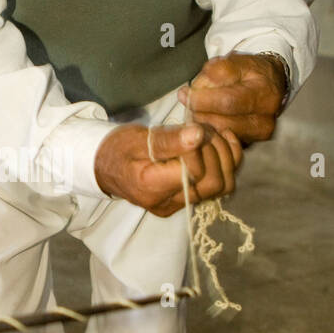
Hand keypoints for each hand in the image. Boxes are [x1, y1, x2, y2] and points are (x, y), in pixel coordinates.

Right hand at [94, 121, 242, 217]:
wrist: (105, 166)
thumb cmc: (117, 149)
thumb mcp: (138, 139)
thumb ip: (168, 140)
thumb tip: (197, 135)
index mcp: (152, 188)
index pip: (194, 172)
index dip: (198, 148)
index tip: (190, 128)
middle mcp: (169, 203)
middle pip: (213, 183)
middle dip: (216, 151)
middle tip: (203, 129)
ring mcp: (180, 204)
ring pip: (222, 186)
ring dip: (224, 156)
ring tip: (210, 134)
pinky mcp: (187, 199)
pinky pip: (219, 185)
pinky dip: (228, 161)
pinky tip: (222, 140)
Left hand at [177, 54, 287, 144]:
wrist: (271, 85)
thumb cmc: (251, 72)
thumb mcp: (238, 61)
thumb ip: (218, 70)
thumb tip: (196, 88)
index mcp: (264, 94)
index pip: (228, 101)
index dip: (202, 99)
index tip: (185, 93)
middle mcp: (266, 119)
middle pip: (222, 122)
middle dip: (198, 112)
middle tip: (187, 102)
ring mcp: (259, 135)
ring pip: (220, 134)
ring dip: (201, 123)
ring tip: (195, 109)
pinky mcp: (251, 143)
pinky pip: (223, 142)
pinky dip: (209, 131)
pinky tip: (204, 119)